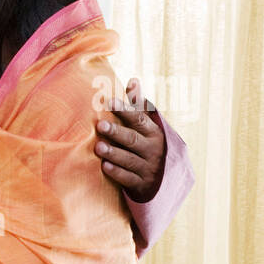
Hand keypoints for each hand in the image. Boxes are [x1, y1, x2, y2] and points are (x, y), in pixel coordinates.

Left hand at [96, 78, 166, 201]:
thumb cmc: (150, 144)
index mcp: (154, 132)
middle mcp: (152, 149)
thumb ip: (139, 105)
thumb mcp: (148, 125)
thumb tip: (133, 79)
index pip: (139, 119)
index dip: (125, 110)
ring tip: (98, 147)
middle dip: (116, 132)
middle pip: (132, 139)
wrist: (165, 178)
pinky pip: (129, 178)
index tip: (109, 101)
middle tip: (100, 125)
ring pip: (129, 159)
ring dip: (114, 153)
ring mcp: (148, 167)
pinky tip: (105, 167)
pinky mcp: (141, 184)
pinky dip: (118, 173)